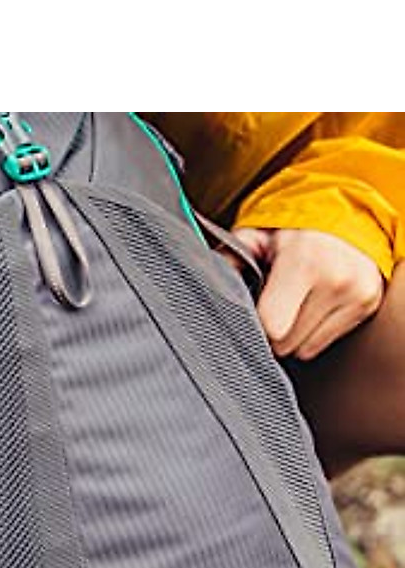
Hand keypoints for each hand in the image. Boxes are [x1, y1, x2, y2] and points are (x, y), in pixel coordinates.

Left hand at [233, 227, 384, 360]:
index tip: (250, 312)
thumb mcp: (254, 236)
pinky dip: (311, 333)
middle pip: (284, 343)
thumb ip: (227, 258)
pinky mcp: (368, 305)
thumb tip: (200, 276)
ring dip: (291, 335)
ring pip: (303, 349)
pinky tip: (310, 308)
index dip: (253, 325)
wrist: (344, 218)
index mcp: (303, 263)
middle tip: (271, 306)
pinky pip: (322, 344)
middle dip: (271, 331)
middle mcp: (336, 280)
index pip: (270, 327)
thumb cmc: (291, 232)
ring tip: (292, 305)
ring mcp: (356, 294)